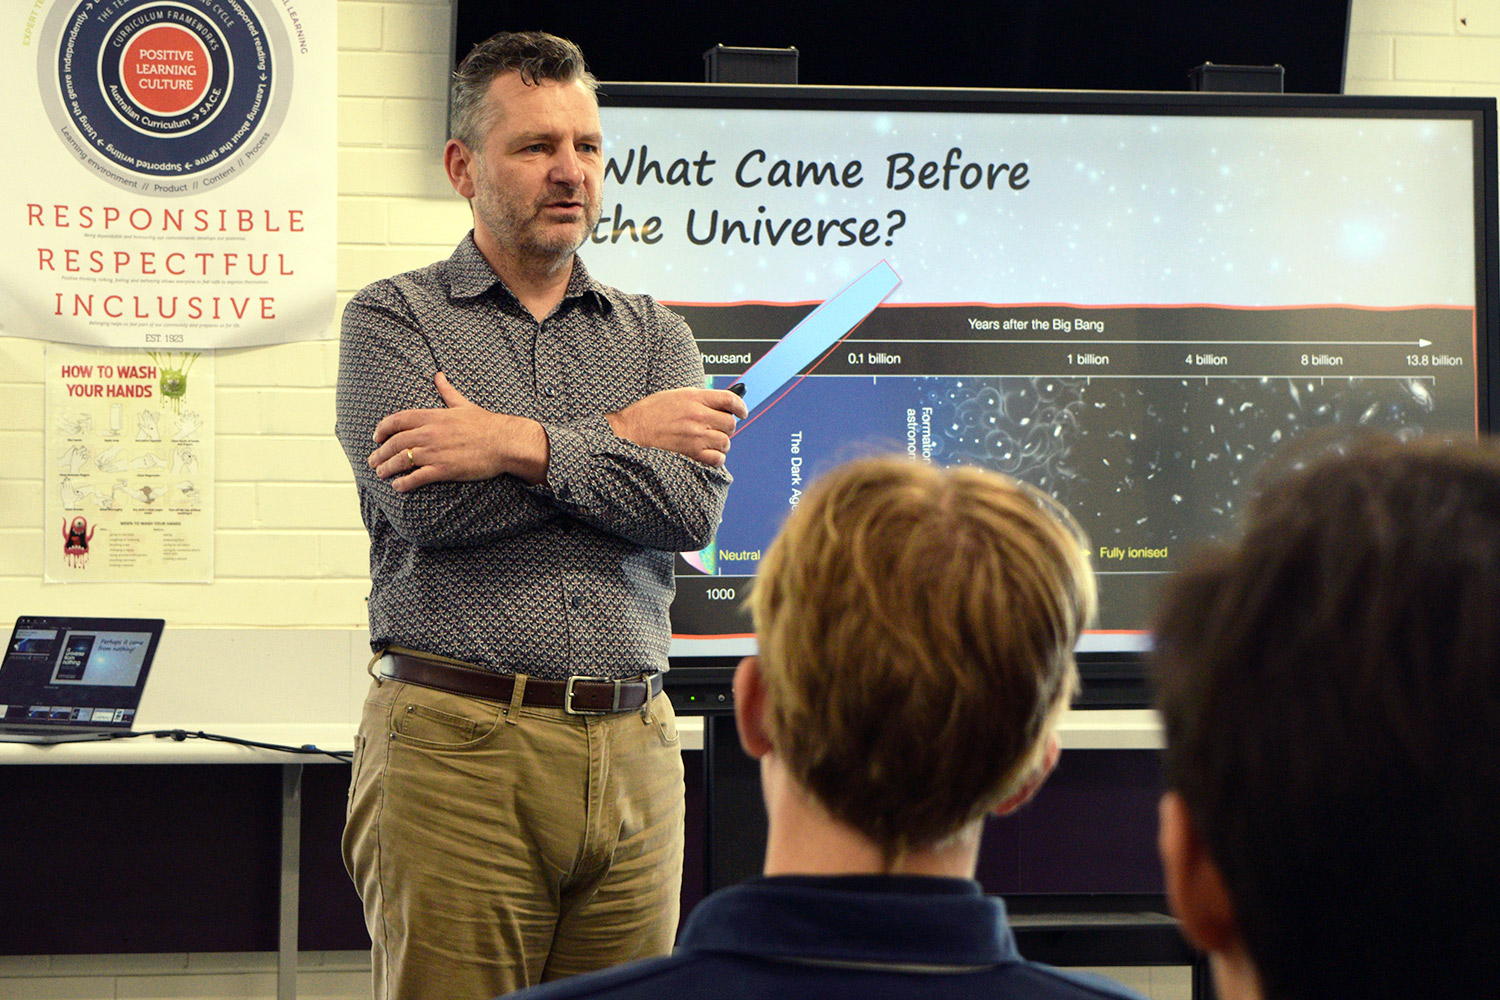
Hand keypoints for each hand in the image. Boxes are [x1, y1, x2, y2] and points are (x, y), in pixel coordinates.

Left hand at [368, 373, 547, 491]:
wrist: (505, 442)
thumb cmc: (486, 424)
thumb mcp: (463, 404)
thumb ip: (447, 391)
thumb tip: (439, 375)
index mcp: (432, 416)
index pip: (397, 420)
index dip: (382, 429)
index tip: (376, 437)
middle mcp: (429, 433)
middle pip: (395, 443)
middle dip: (380, 453)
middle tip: (373, 461)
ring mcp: (435, 452)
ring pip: (402, 460)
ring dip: (387, 468)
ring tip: (381, 474)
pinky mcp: (444, 469)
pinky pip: (417, 478)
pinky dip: (404, 483)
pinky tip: (399, 487)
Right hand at [606, 388, 747, 466]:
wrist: (632, 429)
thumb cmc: (651, 412)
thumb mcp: (677, 396)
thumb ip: (700, 399)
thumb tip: (723, 407)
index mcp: (695, 398)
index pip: (730, 400)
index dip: (740, 406)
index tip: (742, 412)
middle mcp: (698, 416)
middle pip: (730, 423)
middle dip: (727, 427)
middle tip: (718, 428)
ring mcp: (695, 435)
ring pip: (725, 442)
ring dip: (721, 443)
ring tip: (709, 441)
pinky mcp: (691, 453)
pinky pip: (717, 459)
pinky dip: (716, 458)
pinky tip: (708, 453)